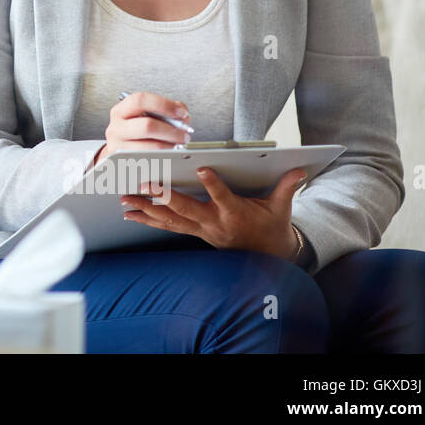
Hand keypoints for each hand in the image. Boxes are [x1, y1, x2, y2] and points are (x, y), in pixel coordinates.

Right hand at [92, 91, 192, 167]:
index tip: (181, 112)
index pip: (140, 100)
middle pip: (147, 126)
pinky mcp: (125, 164)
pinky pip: (151, 162)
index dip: (164, 105)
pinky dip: (165, 158)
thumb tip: (182, 117)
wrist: (120, 154)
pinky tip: (170, 155)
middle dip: (172, 131)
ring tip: (179, 145)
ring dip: (171, 146)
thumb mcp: (146, 116)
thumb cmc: (136, 133)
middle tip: (185, 134)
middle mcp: (116, 128)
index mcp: (121, 111)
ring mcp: (118, 147)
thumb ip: (165, 111)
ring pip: (151, 147)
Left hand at [120, 166, 307, 259]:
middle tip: (146, 184)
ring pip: (170, 220)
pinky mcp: (193, 233)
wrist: (266, 257)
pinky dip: (148, 220)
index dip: (213, 184)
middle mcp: (214, 223)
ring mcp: (201, 230)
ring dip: (147, 210)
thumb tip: (299, 169)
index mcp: (235, 213)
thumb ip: (286, 187)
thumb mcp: (281, 208)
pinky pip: (167, 227)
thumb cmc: (271, 226)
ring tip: (126, 199)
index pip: (223, 197)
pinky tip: (129, 214)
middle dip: (165, 197)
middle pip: (187, 210)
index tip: (203, 168)